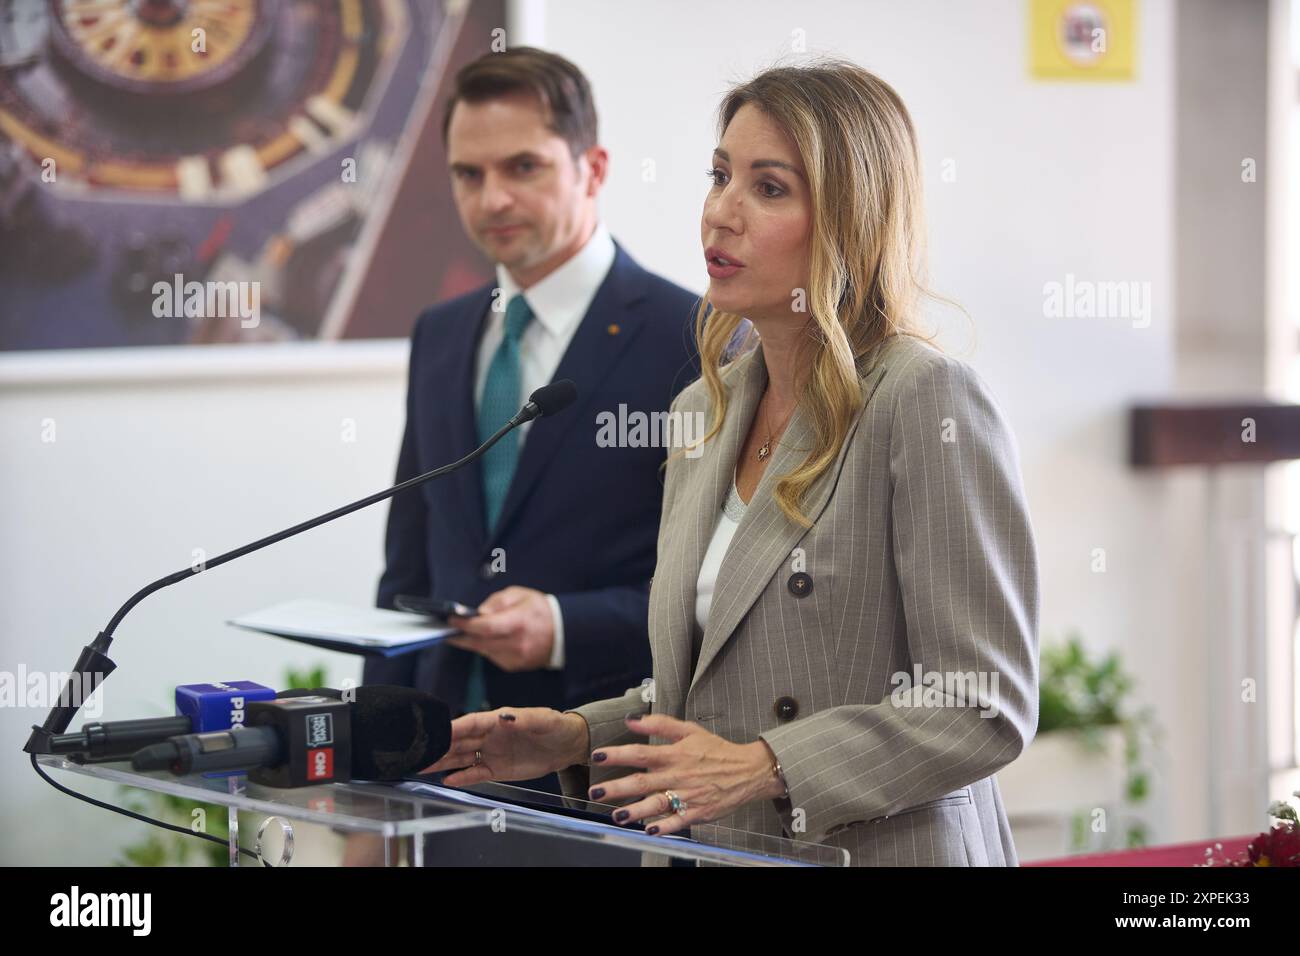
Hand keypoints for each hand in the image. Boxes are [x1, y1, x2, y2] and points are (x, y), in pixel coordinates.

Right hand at [421, 707, 588, 786]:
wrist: (566, 745)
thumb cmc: (554, 726)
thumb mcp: (542, 720)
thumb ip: (523, 719)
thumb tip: (504, 716)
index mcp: (496, 720)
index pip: (469, 723)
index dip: (452, 728)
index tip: (434, 733)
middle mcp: (489, 736)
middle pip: (459, 741)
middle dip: (439, 747)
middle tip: (417, 753)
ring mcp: (490, 753)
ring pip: (461, 758)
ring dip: (443, 762)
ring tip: (422, 767)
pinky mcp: (496, 769)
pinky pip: (475, 773)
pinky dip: (461, 777)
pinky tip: (446, 781)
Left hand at [445, 586, 553, 671]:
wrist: (563, 632)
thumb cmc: (539, 610)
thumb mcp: (520, 595)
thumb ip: (498, 602)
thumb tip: (479, 613)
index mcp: (518, 623)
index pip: (486, 627)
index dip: (466, 624)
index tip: (452, 619)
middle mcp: (516, 643)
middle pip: (479, 643)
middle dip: (460, 636)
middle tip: (446, 630)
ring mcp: (515, 657)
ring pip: (484, 651)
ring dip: (471, 643)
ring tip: (460, 633)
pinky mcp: (514, 666)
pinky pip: (492, 657)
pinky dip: (486, 648)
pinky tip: (485, 640)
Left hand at [588, 714, 783, 835]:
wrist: (749, 770)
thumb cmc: (716, 750)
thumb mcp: (689, 730)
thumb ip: (659, 724)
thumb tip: (631, 719)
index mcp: (675, 754)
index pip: (640, 753)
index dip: (617, 754)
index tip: (597, 756)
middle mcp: (678, 775)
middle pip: (643, 781)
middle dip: (617, 788)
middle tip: (595, 792)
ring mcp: (688, 796)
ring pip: (657, 804)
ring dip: (636, 811)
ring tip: (617, 815)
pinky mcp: (698, 812)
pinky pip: (678, 822)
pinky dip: (664, 827)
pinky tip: (649, 830)